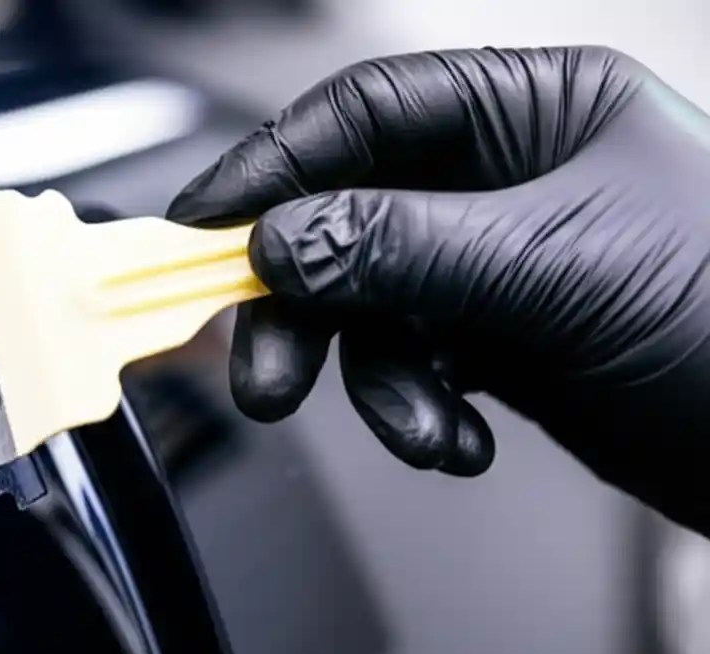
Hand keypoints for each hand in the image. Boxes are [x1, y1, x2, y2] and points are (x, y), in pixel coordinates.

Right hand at [168, 46, 709, 531]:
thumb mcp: (554, 264)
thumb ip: (400, 245)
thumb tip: (280, 239)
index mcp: (532, 110)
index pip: (362, 115)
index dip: (271, 167)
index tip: (203, 227)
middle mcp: (507, 179)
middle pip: (346, 219)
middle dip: (305, 305)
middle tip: (271, 374)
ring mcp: (500, 262)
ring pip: (372, 306)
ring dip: (375, 381)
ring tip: (421, 429)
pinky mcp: (503, 339)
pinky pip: (412, 363)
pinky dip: (417, 410)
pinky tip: (459, 439)